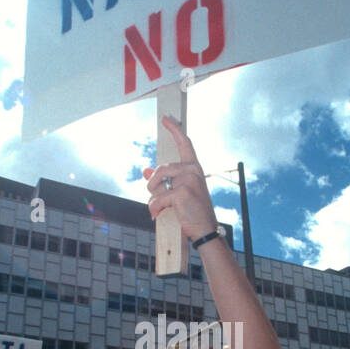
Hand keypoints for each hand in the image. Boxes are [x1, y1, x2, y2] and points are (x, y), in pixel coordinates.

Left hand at [143, 115, 217, 242]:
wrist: (205, 229)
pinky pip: (157, 198)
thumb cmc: (193, 210)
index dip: (174, 130)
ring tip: (161, 208)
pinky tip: (159, 214)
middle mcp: (193, 170)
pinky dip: (154, 209)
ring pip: (156, 184)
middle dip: (152, 185)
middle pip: (160, 169)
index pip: (184, 144)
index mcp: (194, 168)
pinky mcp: (182, 192)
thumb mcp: (179, 192)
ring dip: (153, 198)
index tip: (165, 119)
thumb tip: (145, 170)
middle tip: (155, 198)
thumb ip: (163, 180)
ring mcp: (188, 180)